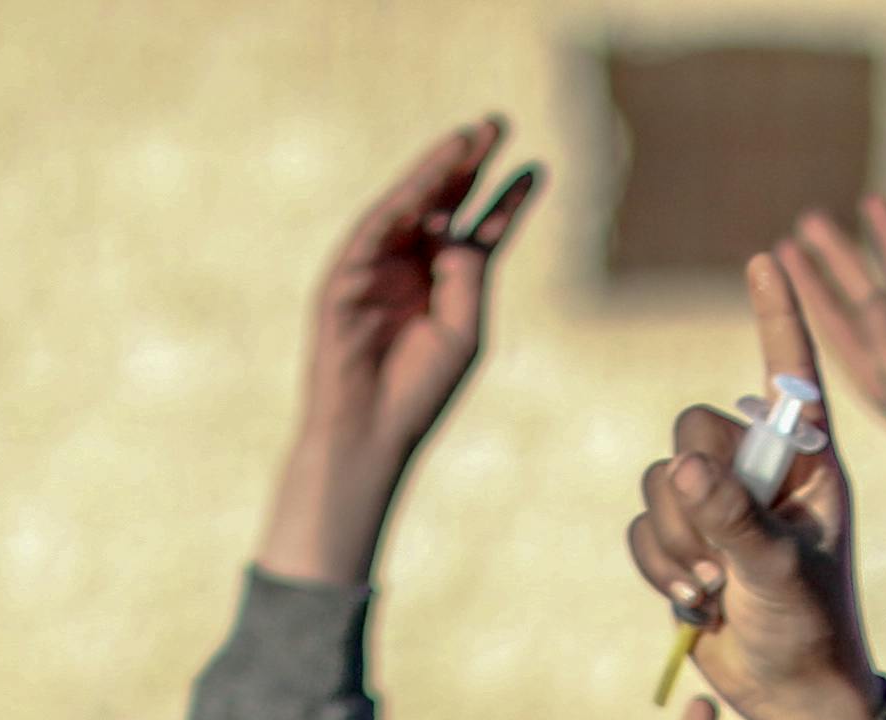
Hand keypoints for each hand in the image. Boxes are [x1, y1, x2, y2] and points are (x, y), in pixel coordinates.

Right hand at [257, 120, 540, 588]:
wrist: (373, 430)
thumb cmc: (421, 390)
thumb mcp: (464, 328)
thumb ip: (470, 276)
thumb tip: (462, 228)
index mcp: (445, 284)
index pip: (480, 231)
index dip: (507, 200)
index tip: (539, 168)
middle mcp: (411, 266)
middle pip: (445, 204)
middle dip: (470, 163)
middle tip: (499, 123)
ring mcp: (377, 266)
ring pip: (411, 205)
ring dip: (439, 168)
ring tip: (471, 135)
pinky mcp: (347, 272)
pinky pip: (378, 224)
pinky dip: (405, 196)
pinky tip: (432, 173)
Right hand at [633, 252, 885, 719]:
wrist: (792, 696)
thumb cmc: (814, 631)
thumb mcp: (783, 575)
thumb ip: (736, 521)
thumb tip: (682, 468)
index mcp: (808, 463)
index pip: (791, 376)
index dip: (778, 318)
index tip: (769, 257)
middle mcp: (759, 472)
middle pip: (692, 426)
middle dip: (696, 493)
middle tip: (729, 558)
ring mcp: (718, 504)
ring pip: (659, 480)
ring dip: (678, 541)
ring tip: (718, 588)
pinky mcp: (683, 540)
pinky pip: (641, 526)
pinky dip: (658, 565)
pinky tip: (694, 601)